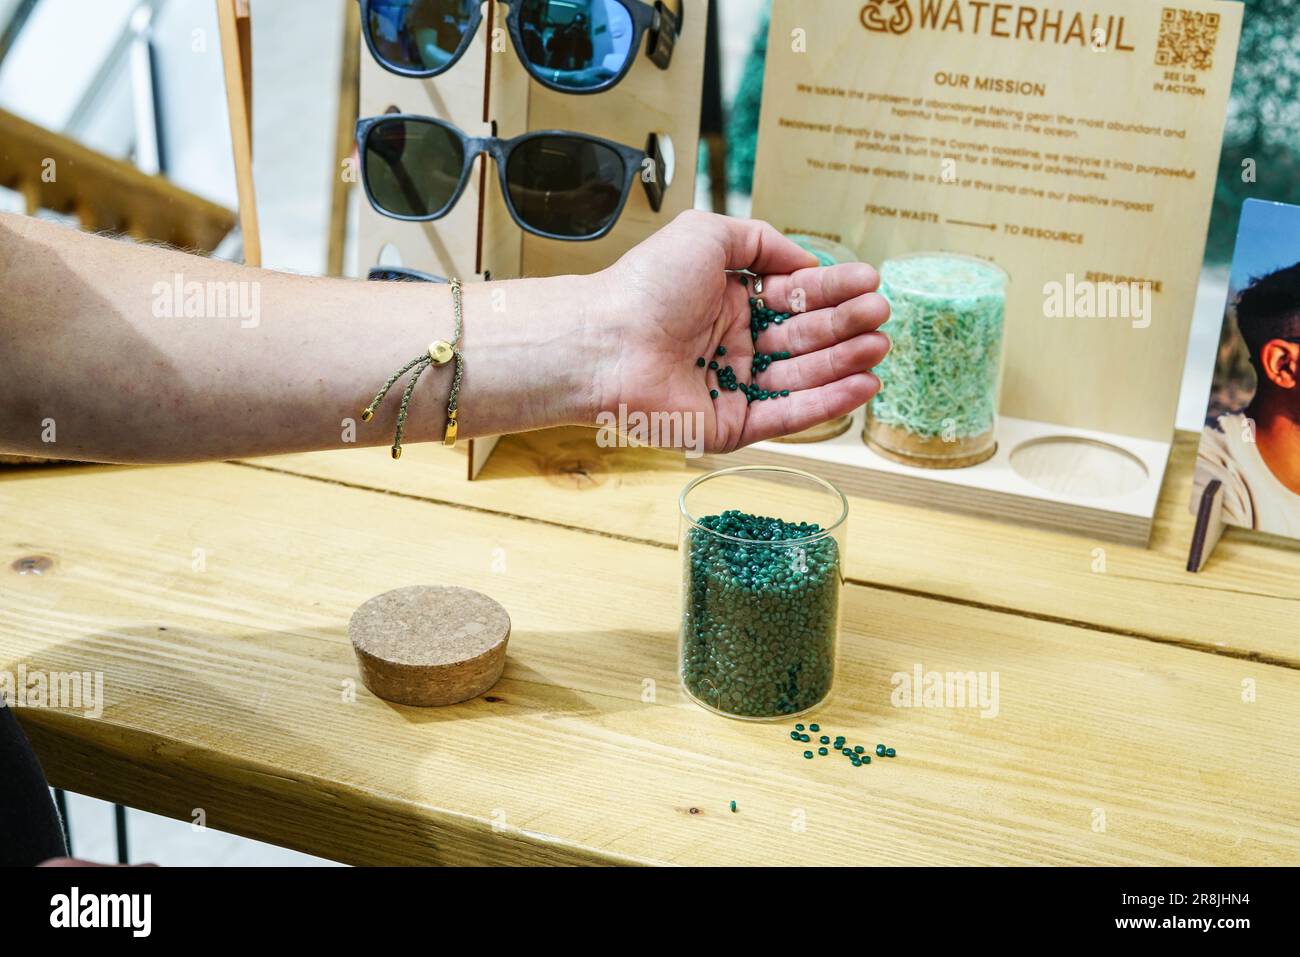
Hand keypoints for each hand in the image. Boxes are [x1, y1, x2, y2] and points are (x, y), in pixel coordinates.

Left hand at [592, 211, 888, 452]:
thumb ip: (762, 241)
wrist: (606, 342)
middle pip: (805, 336)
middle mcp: (734, 343)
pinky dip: (827, 402)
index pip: (794, 296)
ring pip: (803, 376)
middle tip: (881, 314)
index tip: (869, 282)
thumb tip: (806, 261)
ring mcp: (735, 386)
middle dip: (846, 325)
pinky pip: (788, 415)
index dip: (832, 290)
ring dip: (845, 362)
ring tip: (880, 346)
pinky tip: (862, 384)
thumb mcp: (706, 234)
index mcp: (728, 301)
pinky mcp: (733, 426)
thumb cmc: (645, 285)